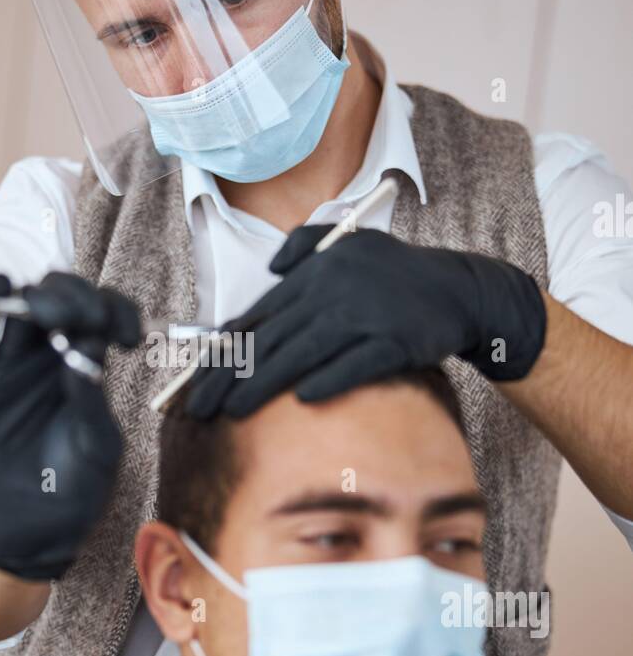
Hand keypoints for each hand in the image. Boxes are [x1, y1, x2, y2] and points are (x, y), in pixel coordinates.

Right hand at [0, 272, 139, 579]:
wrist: (33, 528)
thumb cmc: (76, 487)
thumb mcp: (98, 446)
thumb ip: (91, 400)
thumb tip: (85, 349)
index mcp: (86, 365)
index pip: (101, 314)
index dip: (114, 309)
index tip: (124, 337)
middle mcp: (48, 357)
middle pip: (59, 299)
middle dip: (72, 296)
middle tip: (82, 317)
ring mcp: (10, 366)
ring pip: (20, 307)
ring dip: (33, 296)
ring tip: (41, 305)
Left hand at [184, 227, 545, 418]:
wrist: (458, 289)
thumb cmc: (395, 274)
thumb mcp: (350, 244)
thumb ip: (304, 247)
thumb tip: (270, 270)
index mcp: (316, 273)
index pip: (258, 316)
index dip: (223, 351)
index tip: (197, 378)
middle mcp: (334, 292)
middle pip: (271, 339)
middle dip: (229, 376)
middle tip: (200, 406)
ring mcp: (366, 317)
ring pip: (303, 355)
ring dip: (263, 385)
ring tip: (232, 411)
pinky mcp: (396, 342)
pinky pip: (356, 364)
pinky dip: (330, 380)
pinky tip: (303, 400)